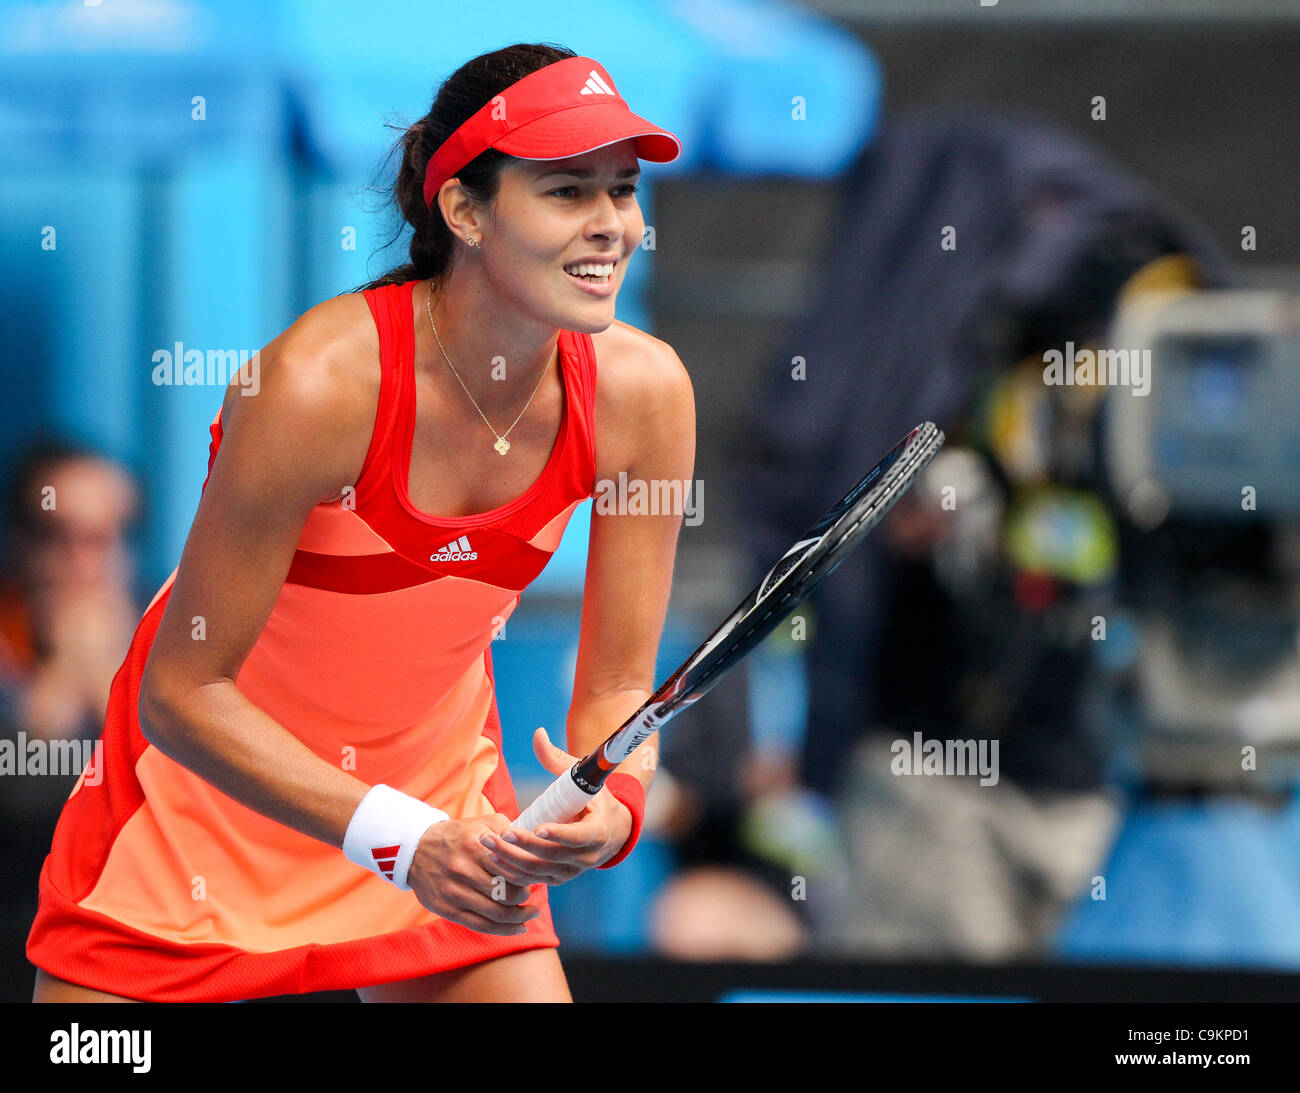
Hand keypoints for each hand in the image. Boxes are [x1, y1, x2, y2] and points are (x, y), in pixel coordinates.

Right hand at [406, 812, 541, 935]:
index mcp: (474, 847)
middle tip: (531, 893)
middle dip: (525, 896)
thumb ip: (508, 830)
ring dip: (519, 916)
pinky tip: (519, 927)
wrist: (415, 850)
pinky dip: (504, 930)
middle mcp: (463, 871)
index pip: (511, 868)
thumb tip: (535, 841)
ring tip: (531, 913)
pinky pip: (481, 926)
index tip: (536, 876)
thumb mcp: (481, 823)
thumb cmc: (457, 836)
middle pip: (506, 893)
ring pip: (496, 913)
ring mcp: (454, 893)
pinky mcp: (446, 910)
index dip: (529, 876)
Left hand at [479, 728, 633, 885]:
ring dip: (510, 859)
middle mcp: (586, 857)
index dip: (559, 834)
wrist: (610, 831)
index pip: (579, 836)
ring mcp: (571, 871)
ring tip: (487, 843)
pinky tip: (492, 857)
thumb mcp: (582, 778)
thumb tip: (538, 734)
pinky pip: (532, 879)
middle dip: (523, 845)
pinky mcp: (557, 878)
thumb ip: (557, 758)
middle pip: (551, 856)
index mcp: (597, 831)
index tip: (538, 828)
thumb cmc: (593, 799)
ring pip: (538, 870)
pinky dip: (511, 871)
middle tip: (499, 833)